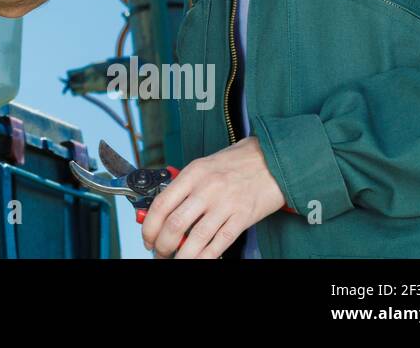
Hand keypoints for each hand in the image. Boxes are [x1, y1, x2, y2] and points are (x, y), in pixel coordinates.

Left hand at [141, 136, 286, 258]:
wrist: (271, 159)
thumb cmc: (237, 162)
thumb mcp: (204, 166)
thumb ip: (184, 187)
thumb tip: (164, 211)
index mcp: (193, 174)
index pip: (161, 204)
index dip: (149, 226)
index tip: (147, 238)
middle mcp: (207, 189)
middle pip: (175, 224)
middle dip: (162, 245)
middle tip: (159, 252)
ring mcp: (225, 204)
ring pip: (196, 238)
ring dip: (182, 255)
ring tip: (175, 260)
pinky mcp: (243, 217)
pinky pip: (220, 243)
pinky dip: (205, 256)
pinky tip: (198, 260)